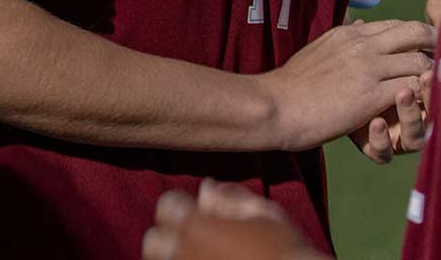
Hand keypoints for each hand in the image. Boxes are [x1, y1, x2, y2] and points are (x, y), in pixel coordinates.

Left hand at [141, 183, 318, 259]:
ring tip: (195, 258)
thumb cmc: (287, 252)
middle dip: (168, 238)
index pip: (167, 204)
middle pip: (153, 241)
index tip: (197, 215)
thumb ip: (232, 199)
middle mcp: (184, 252)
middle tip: (192, 244)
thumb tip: (206, 187)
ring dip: (173, 258)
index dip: (183, 207)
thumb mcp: (267, 216)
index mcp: (197, 225)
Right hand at [257, 19, 433, 150]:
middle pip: (413, 31)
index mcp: (348, 34)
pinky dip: (425, 95)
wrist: (275, 106)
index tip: (430, 47)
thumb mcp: (319, 51)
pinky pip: (412, 88)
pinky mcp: (371, 94)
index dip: (417, 34)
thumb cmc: (292, 85)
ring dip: (434, 74)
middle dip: (436, 43)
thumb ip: (343, 39)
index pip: (395, 24)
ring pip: (419, 60)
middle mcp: (361, 45)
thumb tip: (360, 26)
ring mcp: (368, 68)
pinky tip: (430, 105)